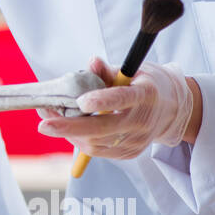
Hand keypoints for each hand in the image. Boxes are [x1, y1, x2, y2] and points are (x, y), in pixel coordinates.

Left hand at [36, 57, 192, 158]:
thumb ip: (107, 70)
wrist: (172, 109)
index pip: (122, 99)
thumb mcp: (131, 70)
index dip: (102, 100)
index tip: (80, 102)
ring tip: (49, 120)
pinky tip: (66, 129)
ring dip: (69, 134)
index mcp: (145, 94)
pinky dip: (79, 141)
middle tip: (43, 124)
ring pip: (97, 143)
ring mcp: (137, 140)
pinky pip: (99, 151)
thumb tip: (91, 62)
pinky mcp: (131, 153)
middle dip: (70, 128)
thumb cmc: (144, 84)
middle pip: (103, 128)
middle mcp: (143, 121)